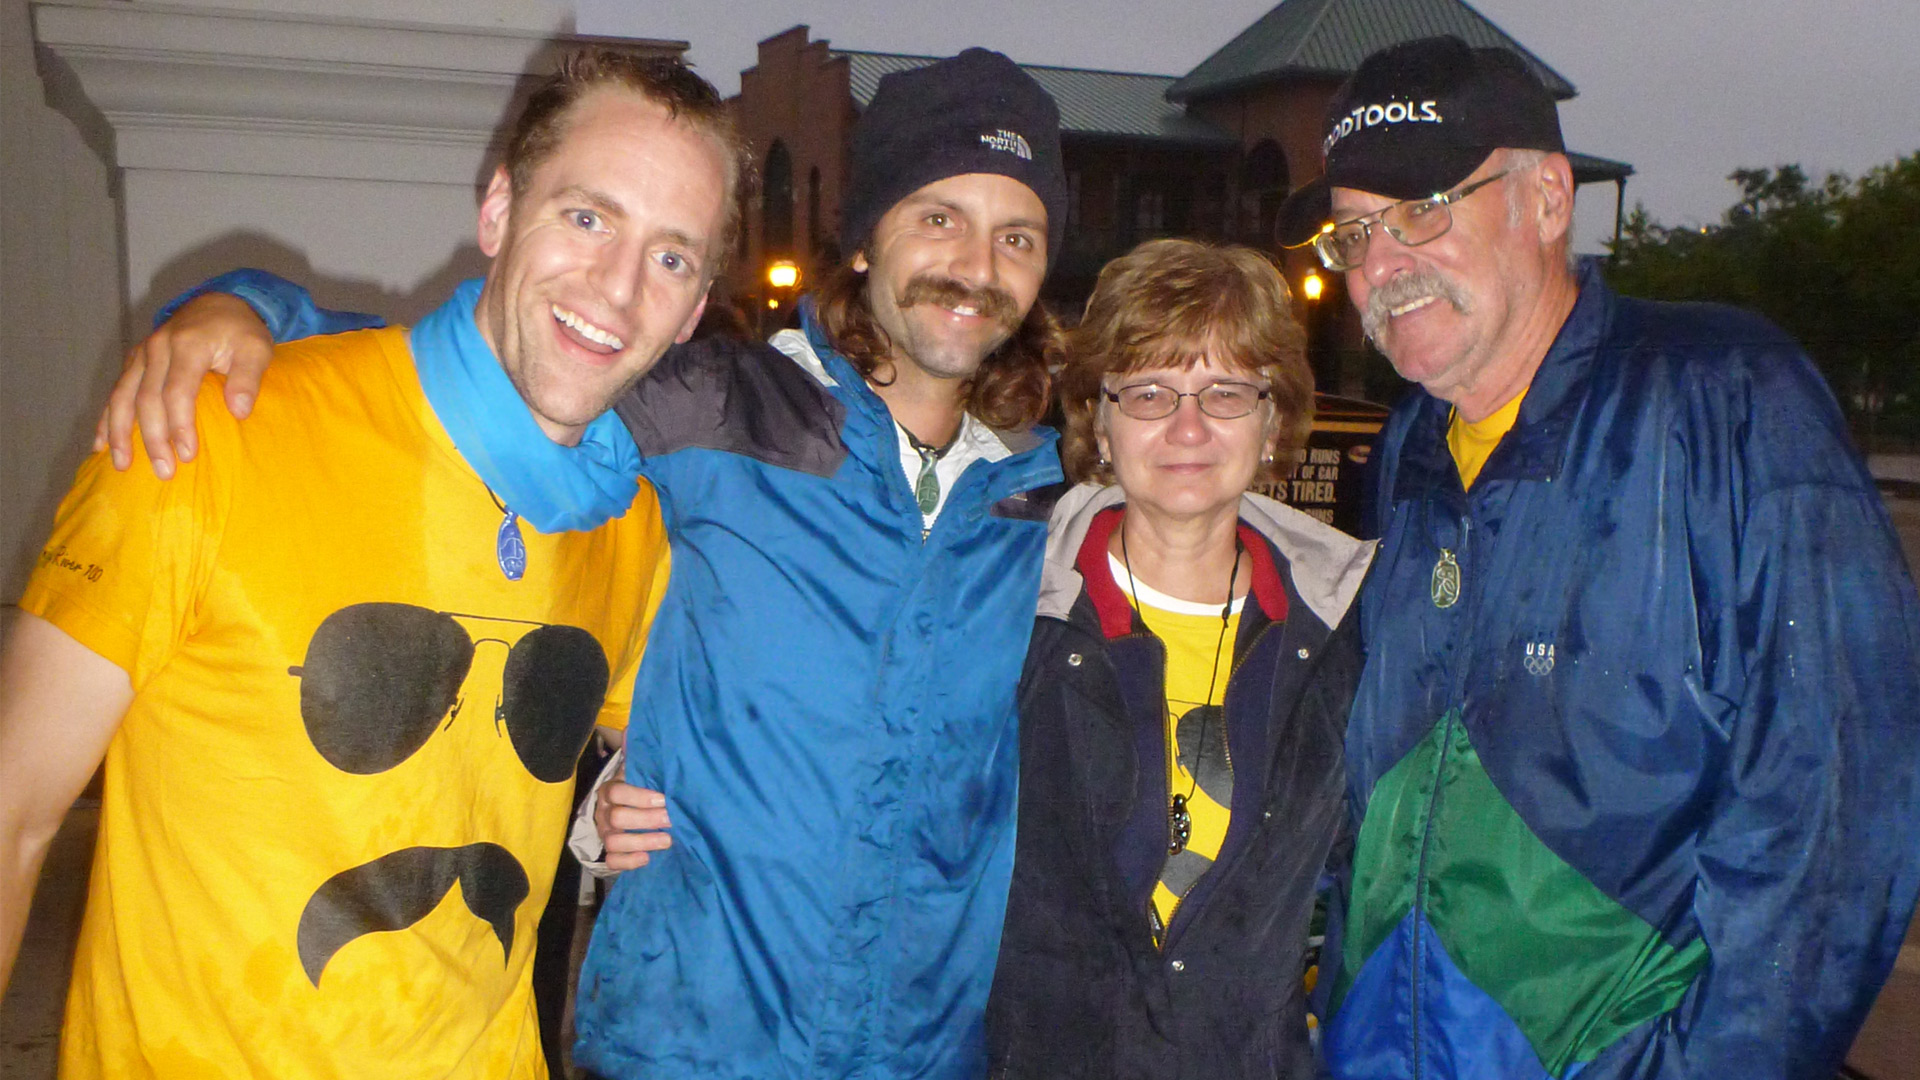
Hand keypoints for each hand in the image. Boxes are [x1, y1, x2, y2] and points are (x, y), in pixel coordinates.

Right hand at [95, 292, 271, 477]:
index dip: (180, 425)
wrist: (218, 303)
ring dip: (120, 433)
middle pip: (147, 398)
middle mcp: (158, 347)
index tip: (188, 454)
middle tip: (164, 471)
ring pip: (122, 396)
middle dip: (153, 438)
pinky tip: (100, 444)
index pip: (177, 391)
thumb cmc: (241, 331)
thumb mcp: (256, 349)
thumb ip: (248, 378)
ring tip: (122, 465)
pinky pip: (115, 391)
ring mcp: (142, 353)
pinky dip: (106, 418)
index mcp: (188, 344)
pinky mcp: (135, 360)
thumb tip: (239, 411)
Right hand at [595, 781, 671, 869]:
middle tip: (670, 820)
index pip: (616, 792)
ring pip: (613, 842)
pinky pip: (612, 861)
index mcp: (609, 790)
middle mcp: (603, 813)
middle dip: (647, 820)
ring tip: (667, 840)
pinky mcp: (609, 852)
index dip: (640, 797)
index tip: (663, 799)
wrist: (629, 809)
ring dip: (643, 842)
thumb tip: (670, 774)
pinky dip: (629, 862)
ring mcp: (605, 834)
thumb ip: (651, 774)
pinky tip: (648, 858)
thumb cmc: (641, 790)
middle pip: (616, 818)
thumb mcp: (643, 778)